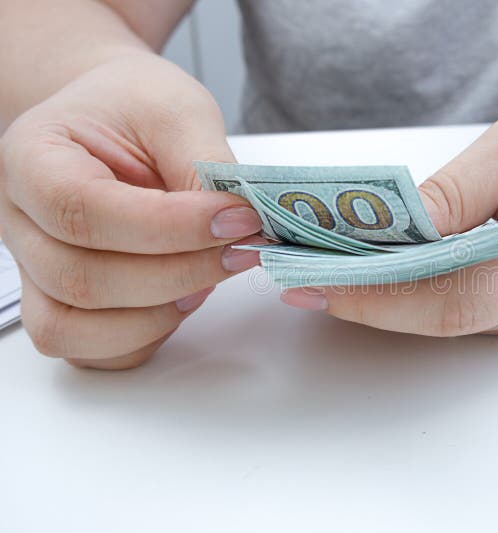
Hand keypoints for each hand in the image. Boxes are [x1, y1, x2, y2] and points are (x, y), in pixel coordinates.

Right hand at [0, 54, 263, 368]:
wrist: (110, 121)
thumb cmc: (134, 108)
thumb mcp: (176, 111)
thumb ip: (202, 164)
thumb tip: (237, 222)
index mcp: (33, 158)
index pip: (83, 210)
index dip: (167, 227)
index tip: (237, 218)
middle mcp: (20, 221)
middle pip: (81, 279)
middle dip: (179, 273)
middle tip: (246, 249)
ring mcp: (36, 271)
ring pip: (74, 329)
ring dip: (158, 316)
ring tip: (212, 276)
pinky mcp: (64, 305)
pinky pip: (91, 351)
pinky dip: (144, 339)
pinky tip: (186, 299)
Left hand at [281, 92, 497, 334]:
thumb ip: (456, 191)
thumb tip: (391, 231)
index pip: (458, 298)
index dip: (384, 298)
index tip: (319, 283)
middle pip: (442, 316)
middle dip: (364, 300)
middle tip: (295, 274)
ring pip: (446, 317)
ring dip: (381, 297)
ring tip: (318, 269)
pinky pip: (460, 305)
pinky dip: (410, 290)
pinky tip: (371, 267)